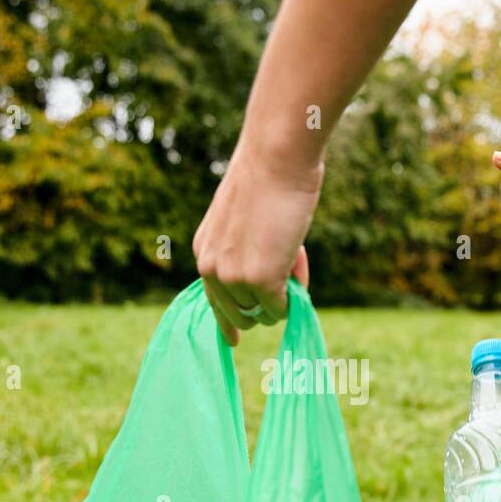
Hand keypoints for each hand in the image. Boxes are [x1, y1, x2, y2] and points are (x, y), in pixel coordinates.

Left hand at [193, 144, 321, 345]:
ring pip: (265, 313)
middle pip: (242, 314)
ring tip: (290, 249)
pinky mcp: (260, 282)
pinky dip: (295, 293)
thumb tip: (280, 293)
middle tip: (287, 266)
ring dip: (284, 293)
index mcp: (204, 252)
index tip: (233, 341)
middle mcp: (212, 269)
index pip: (212, 299)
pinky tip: (296, 258)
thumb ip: (251, 255)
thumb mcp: (246, 223)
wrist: (275, 159)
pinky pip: (282, 308)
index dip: (226, 321)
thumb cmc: (268, 179)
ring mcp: (234, 278)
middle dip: (267, 303)